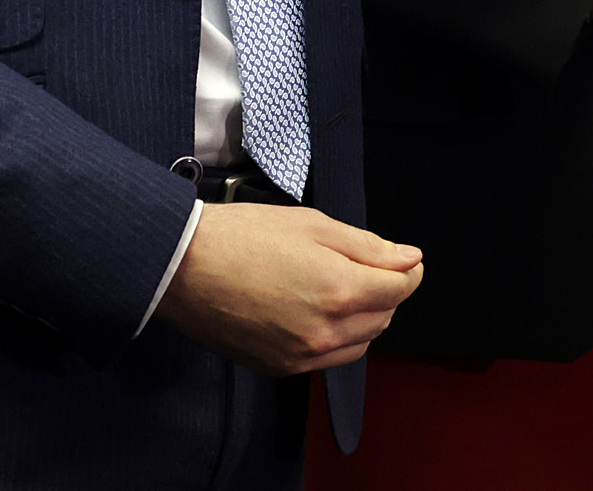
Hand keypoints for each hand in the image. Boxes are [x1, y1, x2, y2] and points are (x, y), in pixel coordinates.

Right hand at [152, 202, 424, 374]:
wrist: (184, 267)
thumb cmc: (243, 237)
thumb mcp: (313, 225)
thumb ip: (367, 246)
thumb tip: (408, 259)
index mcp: (339, 291)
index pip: (399, 289)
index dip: (408, 270)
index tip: (404, 259)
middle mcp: (326, 333)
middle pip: (383, 318)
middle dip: (386, 292)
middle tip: (369, 266)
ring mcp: (302, 356)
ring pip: (359, 343)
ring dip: (364, 318)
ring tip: (342, 287)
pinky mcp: (280, 367)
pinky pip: (327, 358)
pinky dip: (335, 337)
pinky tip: (317, 311)